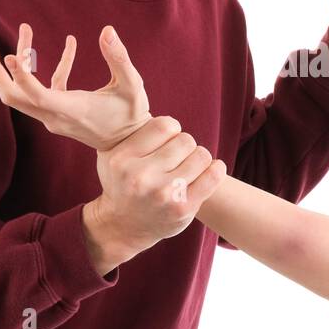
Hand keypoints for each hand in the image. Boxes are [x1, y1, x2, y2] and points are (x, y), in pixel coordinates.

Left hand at [0, 23, 150, 151]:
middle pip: (12, 97)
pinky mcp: (57, 113)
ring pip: (21, 93)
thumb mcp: (132, 86)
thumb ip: (119, 58)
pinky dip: (48, 69)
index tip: (10, 54)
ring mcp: (53, 116)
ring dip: (18, 64)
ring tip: (25, 30)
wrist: (128, 145)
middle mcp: (56, 116)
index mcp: (73, 110)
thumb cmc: (133, 115)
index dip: (22, 76)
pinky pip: (44, 89)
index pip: (38, 96)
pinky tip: (69, 44)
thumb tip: (107, 30)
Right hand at [87, 116, 227, 262]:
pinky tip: (209, 170)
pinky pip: (213, 175)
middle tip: (177, 157)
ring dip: (199, 158)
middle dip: (185, 146)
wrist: (123, 226)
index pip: (165, 125)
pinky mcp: (183, 208)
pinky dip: (216, 169)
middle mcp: (141, 177)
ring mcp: (164, 194)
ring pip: (202, 154)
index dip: (171, 129)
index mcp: (122, 159)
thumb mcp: (113, 156)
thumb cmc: (122, 183)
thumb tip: (152, 102)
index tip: (168, 139)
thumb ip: (132, 132)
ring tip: (188, 166)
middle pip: (186, 139)